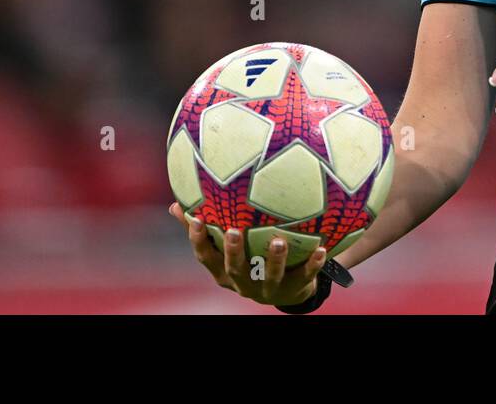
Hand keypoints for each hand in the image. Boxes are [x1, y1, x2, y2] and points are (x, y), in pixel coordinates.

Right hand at [169, 202, 330, 306]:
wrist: (286, 289)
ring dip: (275, 260)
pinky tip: (321, 249)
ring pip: (269, 277)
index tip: (197, 218)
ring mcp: (267, 289)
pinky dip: (312, 264)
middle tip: (234, 230)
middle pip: (234, 270)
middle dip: (233, 252)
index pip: (206, 257)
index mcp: (224, 271)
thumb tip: (174, 205)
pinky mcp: (293, 289)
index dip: (199, 240)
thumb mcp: (226, 247)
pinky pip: (304, 276)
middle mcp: (242, 283)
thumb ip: (205, 228)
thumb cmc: (250, 259)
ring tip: (279, 241)